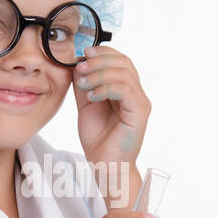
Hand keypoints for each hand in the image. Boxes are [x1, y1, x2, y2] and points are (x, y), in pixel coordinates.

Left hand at [71, 45, 150, 169]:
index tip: (83, 54)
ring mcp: (140, 103)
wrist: (105, 165)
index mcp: (126, 89)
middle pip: (124, 62)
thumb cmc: (98, 138)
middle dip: (99, 60)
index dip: (103, 53)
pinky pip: (124, 90)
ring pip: (124, 74)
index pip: (120, 60)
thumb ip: (84, 84)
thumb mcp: (86, 104)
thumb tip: (77, 62)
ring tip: (83, 83)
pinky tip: (91, 96)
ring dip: (99, 74)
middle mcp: (136, 93)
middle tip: (81, 67)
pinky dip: (105, 88)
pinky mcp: (139, 113)